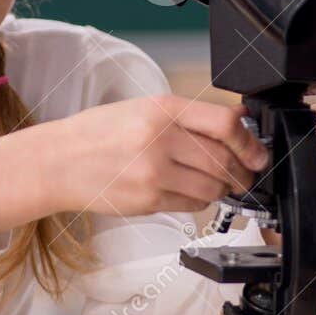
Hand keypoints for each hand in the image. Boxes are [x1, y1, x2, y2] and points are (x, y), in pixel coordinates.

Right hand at [52, 93, 270, 218]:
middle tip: (245, 174)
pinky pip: (192, 205)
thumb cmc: (97, 133)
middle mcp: (159, 139)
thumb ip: (190, 115)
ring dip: (222, 189)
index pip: (225, 125)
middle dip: (242, 171)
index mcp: (161, 109)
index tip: (258, 152)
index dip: (250, 142)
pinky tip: (187, 191)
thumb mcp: (143, 109)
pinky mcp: (148, 200)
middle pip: (224, 160)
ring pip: (212, 187)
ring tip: (214, 183)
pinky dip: (199, 201)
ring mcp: (154, 173)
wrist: (57, 162)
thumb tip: (238, 119)